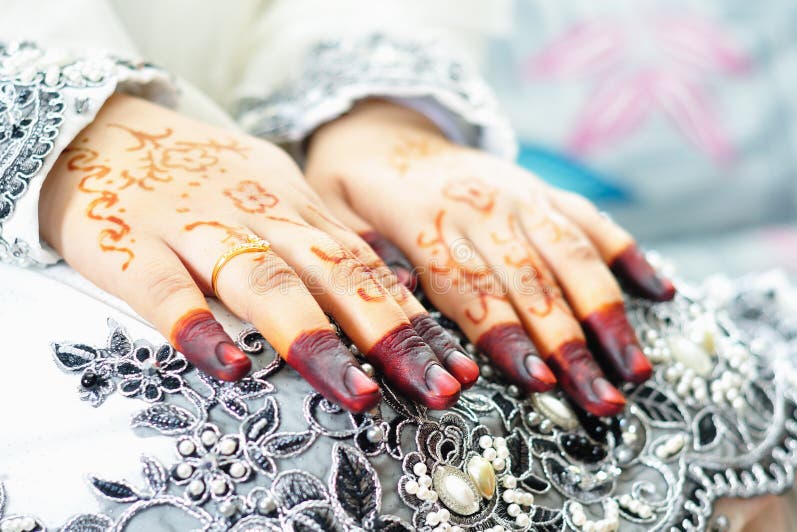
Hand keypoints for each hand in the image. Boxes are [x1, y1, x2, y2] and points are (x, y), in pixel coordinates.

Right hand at [40, 95, 478, 411]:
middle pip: (334, 273)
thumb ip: (330, 233)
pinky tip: (228, 366)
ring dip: (312, 334)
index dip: (414, 320)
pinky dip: (197, 324)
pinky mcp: (129, 245)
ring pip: (263, 279)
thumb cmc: (200, 175)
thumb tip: (400, 277)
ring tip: (356, 389)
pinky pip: (165, 288)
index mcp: (295, 207)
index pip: (367, 266)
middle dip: (389, 333)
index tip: (458, 371)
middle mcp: (257, 215)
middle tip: (435, 389)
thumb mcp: (277, 189)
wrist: (99, 126)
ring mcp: (194, 228)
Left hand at [305, 100, 675, 415]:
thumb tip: (395, 306)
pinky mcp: (540, 189)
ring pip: (572, 255)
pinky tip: (659, 289)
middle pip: (533, 283)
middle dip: (570, 346)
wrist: (383, 130)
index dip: (506, 335)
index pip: (471, 287)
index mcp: (425, 220)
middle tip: (602, 401)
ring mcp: (519, 194)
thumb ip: (363, 260)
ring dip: (608, 313)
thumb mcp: (334, 218)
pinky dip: (626, 251)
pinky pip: (589, 218)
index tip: (539, 382)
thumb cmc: (353, 189)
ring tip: (635, 369)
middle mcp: (483, 206)